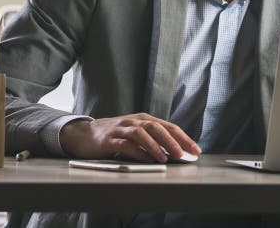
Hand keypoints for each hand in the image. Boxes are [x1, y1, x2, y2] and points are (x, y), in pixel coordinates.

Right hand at [60, 113, 200, 162]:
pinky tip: (146, 159)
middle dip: (172, 140)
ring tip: (165, 158)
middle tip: (183, 153)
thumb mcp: (136, 135)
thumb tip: (175, 153)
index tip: (195, 150)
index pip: (169, 126)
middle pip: (157, 127)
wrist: (84, 134)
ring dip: (155, 146)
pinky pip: (125, 144)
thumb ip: (153, 141)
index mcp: (144, 120)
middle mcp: (134, 121)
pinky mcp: (108, 139)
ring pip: (142, 133)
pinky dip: (137, 151)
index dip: (184, 138)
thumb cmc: (115, 136)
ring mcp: (121, 129)